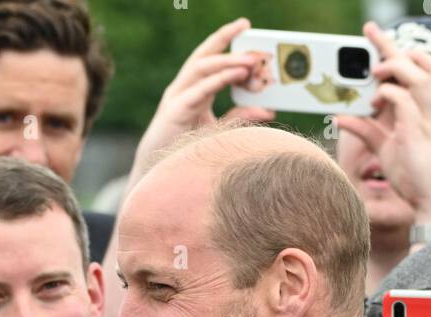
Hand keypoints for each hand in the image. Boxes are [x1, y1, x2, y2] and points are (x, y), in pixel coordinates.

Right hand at [129, 18, 273, 184]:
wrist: (161, 175)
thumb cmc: (187, 152)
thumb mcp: (219, 130)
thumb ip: (241, 117)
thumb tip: (268, 110)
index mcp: (194, 90)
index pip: (210, 58)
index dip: (226, 41)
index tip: (247, 28)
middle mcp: (184, 88)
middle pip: (204, 55)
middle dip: (225, 39)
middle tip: (247, 28)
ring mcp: (177, 97)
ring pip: (202, 67)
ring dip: (227, 60)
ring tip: (251, 58)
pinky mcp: (176, 111)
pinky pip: (199, 90)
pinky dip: (219, 80)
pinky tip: (237, 74)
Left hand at [335, 21, 430, 223]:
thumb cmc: (413, 176)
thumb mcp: (385, 148)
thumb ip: (366, 130)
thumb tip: (341, 116)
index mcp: (425, 109)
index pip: (418, 68)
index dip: (400, 50)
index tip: (377, 39)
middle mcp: (430, 109)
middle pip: (419, 62)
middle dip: (392, 44)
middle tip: (370, 33)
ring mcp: (426, 119)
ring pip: (416, 75)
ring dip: (394, 66)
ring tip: (374, 71)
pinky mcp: (417, 132)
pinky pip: (403, 101)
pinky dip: (386, 95)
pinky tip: (372, 101)